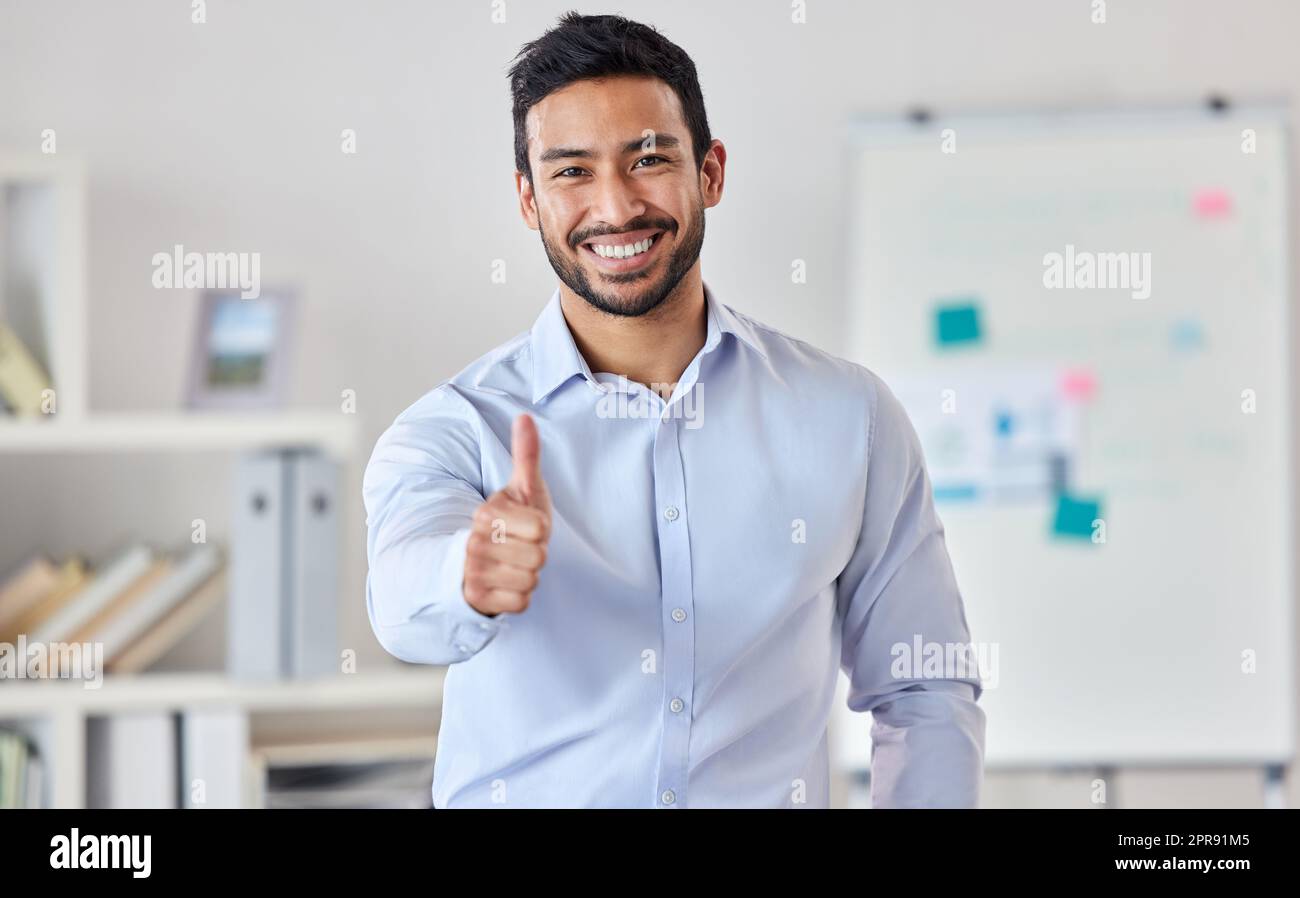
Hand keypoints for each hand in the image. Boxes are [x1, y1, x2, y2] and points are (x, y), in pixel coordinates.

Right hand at [463, 413, 552, 616]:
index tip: (525, 526)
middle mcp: (475, 542)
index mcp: (486, 514)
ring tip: (513, 565)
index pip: (540, 528)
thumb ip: (526, 454)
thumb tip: (525, 416)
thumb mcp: (523, 488)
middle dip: (536, 554)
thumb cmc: (512, 522)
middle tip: (520, 548)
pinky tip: (507, 584)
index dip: (541, 529)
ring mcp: (473, 572)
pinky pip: (521, 602)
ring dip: (529, 575)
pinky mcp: (477, 598)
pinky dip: (520, 596)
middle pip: (538, 556)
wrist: (484, 560)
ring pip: (530, 579)